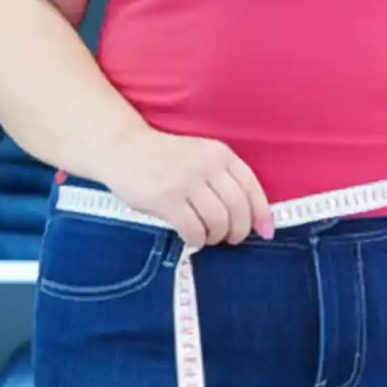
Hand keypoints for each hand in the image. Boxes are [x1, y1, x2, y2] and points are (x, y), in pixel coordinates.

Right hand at [95, 125, 272, 247]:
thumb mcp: (200, 157)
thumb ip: (222, 179)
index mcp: (220, 154)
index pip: (252, 188)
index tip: (264, 233)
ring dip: (216, 236)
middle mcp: (207, 165)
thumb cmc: (165, 159)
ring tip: (208, 237)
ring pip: (218, 221)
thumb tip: (251, 219)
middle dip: (238, 231)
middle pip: (238, 209)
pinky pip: (193, 228)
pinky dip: (197, 240)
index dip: (262, 214)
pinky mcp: (166, 198)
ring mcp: (186, 180)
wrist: (122, 147)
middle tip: (229, 239)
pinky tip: (192, 239)